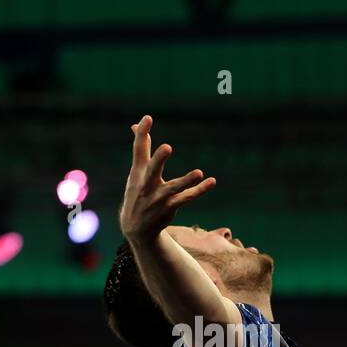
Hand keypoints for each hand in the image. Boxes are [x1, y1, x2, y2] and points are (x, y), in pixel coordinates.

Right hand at [119, 115, 215, 240]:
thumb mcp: (136, 172)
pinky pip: (186, 198)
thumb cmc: (138, 193)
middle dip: (159, 160)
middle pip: (152, 170)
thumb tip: (134, 126)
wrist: (136, 228)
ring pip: (173, 189)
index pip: (138, 150)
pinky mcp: (170, 208)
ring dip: (186, 181)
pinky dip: (199, 190)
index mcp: (137, 172)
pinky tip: (211, 181)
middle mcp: (146, 185)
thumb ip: (141, 149)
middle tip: (167, 147)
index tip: (148, 118)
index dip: (142, 134)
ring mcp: (158, 198)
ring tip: (198, 172)